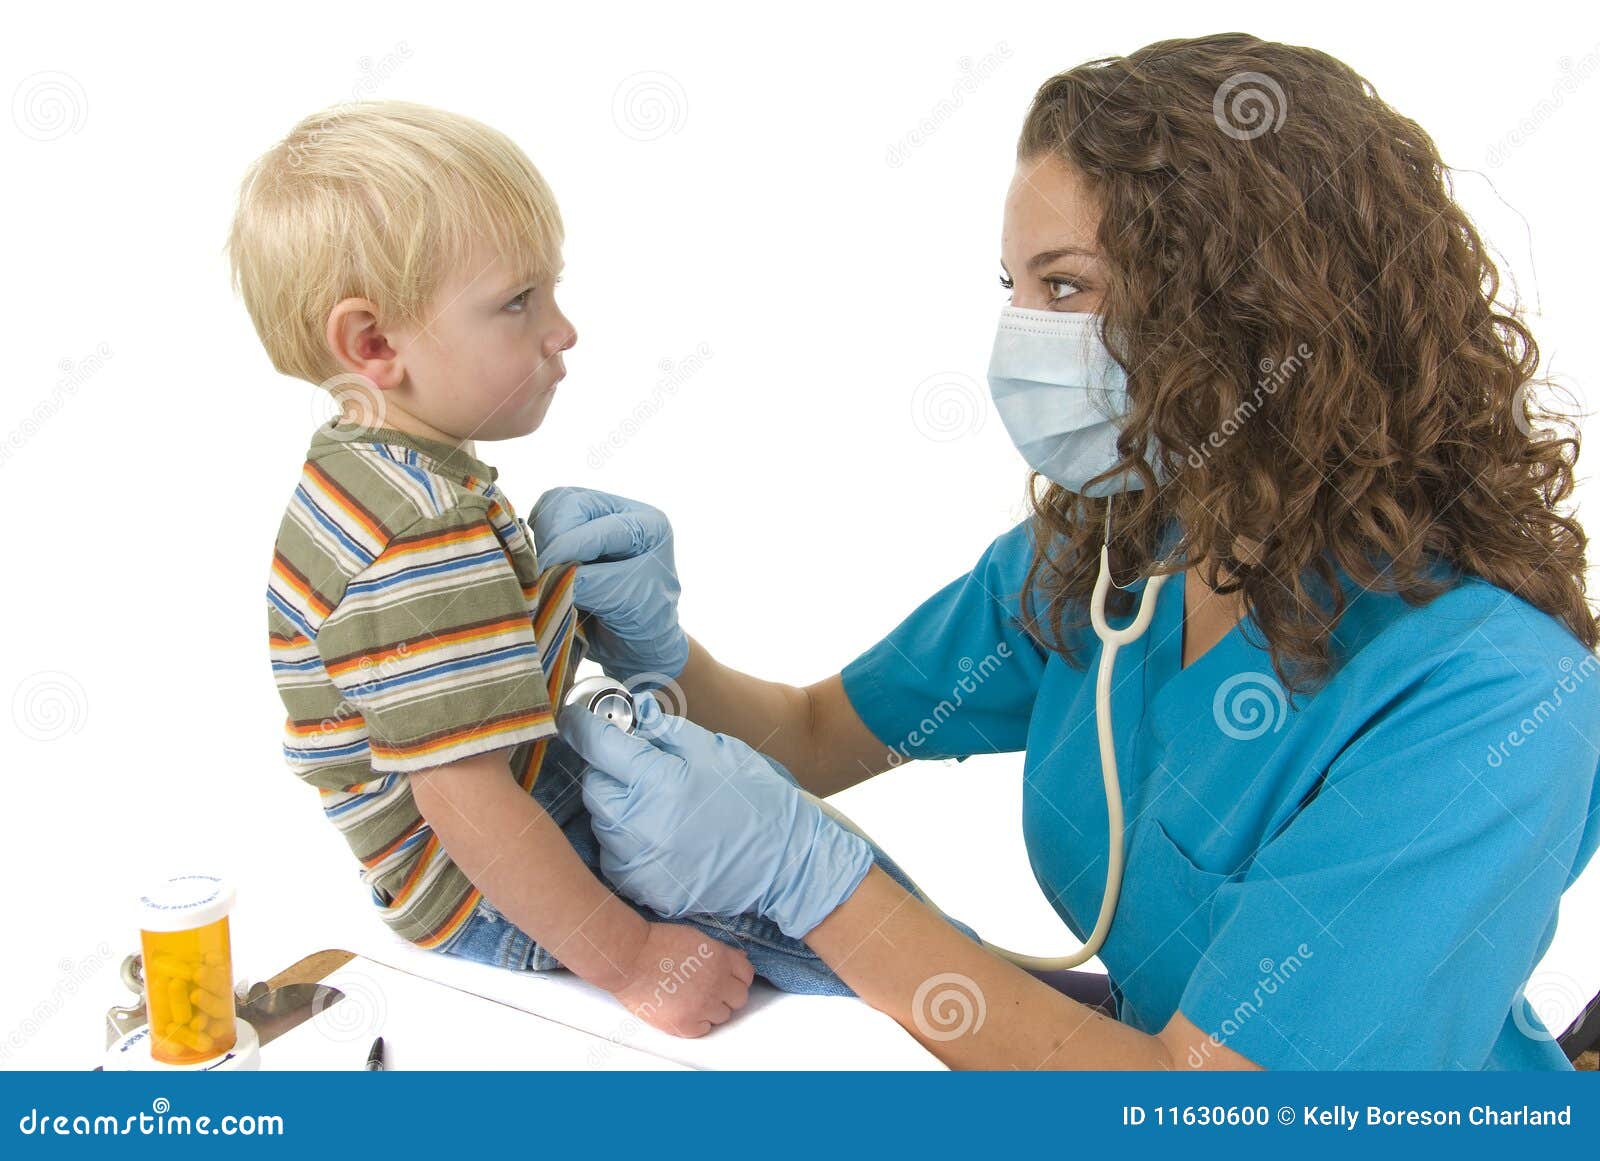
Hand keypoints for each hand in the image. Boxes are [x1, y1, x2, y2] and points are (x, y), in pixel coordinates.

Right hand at [530, 487, 688, 682]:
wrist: (637, 641)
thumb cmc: (644, 622)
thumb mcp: (627, 602)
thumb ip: (591, 583)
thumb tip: (551, 572)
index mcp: (648, 524)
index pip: (601, 524)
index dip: (570, 545)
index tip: (547, 571)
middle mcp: (621, 512)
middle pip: (571, 502)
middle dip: (554, 536)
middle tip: (546, 571)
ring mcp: (595, 517)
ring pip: (552, 507)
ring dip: (543, 538)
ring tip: (547, 571)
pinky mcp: (572, 528)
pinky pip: (543, 521)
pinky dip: (537, 540)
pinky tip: (544, 565)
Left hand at [560, 694, 874, 939]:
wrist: (786, 862)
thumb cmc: (755, 798)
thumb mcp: (714, 749)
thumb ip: (665, 729)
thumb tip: (630, 709)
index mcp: (658, 783)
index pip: (598, 744)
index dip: (583, 725)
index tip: (575, 715)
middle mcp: (639, 827)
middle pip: (593, 786)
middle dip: (606, 769)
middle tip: (634, 763)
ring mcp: (637, 863)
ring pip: (601, 821)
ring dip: (616, 805)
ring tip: (655, 801)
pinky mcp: (641, 888)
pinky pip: (613, 855)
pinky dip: (625, 840)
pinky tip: (658, 833)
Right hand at [607, 920, 753, 1037]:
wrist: (630, 959)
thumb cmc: (657, 944)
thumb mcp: (696, 938)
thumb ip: (720, 952)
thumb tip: (740, 960)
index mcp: (720, 960)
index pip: (747, 975)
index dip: (737, 977)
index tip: (728, 979)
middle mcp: (717, 984)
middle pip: (740, 999)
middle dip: (728, 994)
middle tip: (711, 990)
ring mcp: (702, 1006)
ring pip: (722, 1016)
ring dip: (712, 1008)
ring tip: (692, 999)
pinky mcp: (686, 1024)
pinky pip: (704, 1029)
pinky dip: (697, 1022)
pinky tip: (684, 1009)